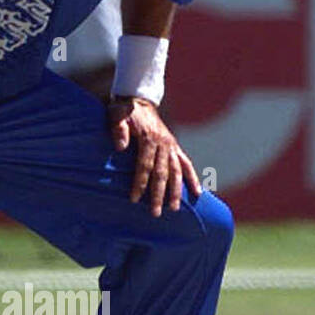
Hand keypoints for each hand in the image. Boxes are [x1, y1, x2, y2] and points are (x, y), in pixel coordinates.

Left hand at [108, 96, 201, 217]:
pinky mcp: (175, 147)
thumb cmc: (124, 111)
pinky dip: (193, 178)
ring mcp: (171, 147)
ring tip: (174, 209)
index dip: (140, 184)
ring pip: (177, 172)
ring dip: (176, 191)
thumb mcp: (117, 116)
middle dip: (159, 194)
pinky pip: (187, 164)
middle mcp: (164, 145)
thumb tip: (120, 148)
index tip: (135, 199)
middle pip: (162, 173)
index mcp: (149, 139)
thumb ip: (118, 130)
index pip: (144, 166)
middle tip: (155, 213)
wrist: (138, 100)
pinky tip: (198, 193)